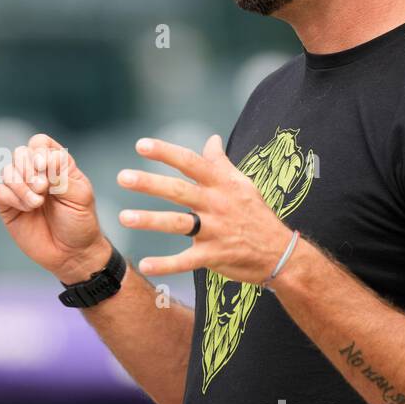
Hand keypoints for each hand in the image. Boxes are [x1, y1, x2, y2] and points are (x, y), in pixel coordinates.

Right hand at [0, 133, 111, 282]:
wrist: (72, 253)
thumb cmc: (80, 222)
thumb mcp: (80, 195)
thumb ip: (61, 175)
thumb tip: (41, 159)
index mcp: (56, 166)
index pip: (40, 143)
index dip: (39, 151)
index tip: (44, 167)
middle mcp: (36, 174)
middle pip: (20, 153)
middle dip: (29, 168)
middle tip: (43, 188)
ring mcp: (21, 190)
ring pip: (7, 171)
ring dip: (21, 184)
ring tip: (37, 202)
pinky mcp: (9, 207)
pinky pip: (0, 192)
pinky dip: (13, 197)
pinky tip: (28, 209)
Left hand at [116, 134, 294, 281]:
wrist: (281, 253)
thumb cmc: (255, 214)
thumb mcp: (242, 184)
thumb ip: (221, 163)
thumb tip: (212, 139)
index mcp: (221, 184)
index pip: (190, 163)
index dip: (166, 153)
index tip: (141, 145)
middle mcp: (216, 204)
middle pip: (179, 190)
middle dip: (150, 183)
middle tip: (123, 177)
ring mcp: (215, 230)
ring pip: (178, 223)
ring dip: (150, 220)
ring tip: (124, 217)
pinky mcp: (214, 255)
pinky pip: (186, 260)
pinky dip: (166, 264)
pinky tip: (145, 264)